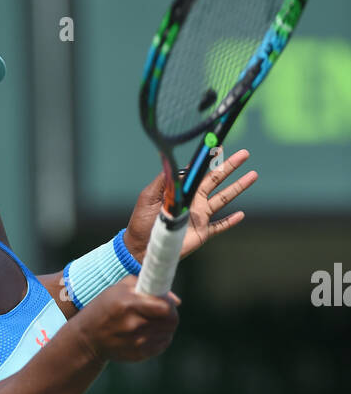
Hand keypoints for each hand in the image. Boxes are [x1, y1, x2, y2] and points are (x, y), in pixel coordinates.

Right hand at [76, 277, 179, 363]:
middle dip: (171, 315)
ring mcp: (136, 342)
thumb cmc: (104, 308)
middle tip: (163, 312)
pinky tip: (149, 333)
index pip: (165, 307)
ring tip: (153, 322)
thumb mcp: (119, 289)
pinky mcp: (138, 354)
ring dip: (165, 327)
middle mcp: (133, 325)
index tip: (166, 302)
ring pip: (168, 334)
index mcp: (128, 304)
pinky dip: (160, 338)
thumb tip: (176, 301)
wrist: (87, 338)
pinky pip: (161, 345)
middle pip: (171, 322)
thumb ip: (147, 286)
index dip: (169, 304)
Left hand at [123, 150, 258, 263]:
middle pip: (216, 180)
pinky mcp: (202, 233)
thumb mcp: (149, 196)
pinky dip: (230, 221)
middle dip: (230, 167)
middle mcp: (194, 200)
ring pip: (223, 199)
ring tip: (253, 175)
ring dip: (238, 187)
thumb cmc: (142, 222)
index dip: (209, 159)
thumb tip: (171, 162)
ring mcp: (200, 216)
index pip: (199, 171)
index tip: (219, 146)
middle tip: (245, 154)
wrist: (141, 247)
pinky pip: (219, 226)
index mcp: (182, 190)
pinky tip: (241, 214)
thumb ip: (163, 181)